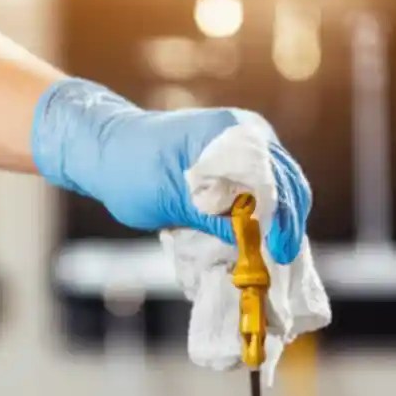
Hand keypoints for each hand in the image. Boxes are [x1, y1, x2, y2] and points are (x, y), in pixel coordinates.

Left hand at [31, 78, 311, 263]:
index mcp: (233, 133)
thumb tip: (255, 245)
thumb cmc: (131, 171)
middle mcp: (249, 135)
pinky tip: (262, 244)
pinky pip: (263, 192)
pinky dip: (265, 218)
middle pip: (288, 184)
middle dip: (287, 225)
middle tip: (282, 262)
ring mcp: (247, 148)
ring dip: (279, 224)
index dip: (281, 219)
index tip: (280, 252)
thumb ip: (214, 219)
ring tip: (275, 260)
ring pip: (282, 190)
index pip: (274, 179)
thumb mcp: (170, 200)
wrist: (107, 151)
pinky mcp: (238, 166)